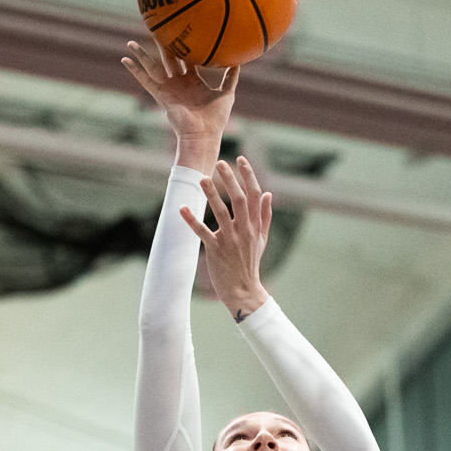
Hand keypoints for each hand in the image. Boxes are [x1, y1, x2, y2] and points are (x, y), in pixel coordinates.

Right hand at [122, 40, 237, 170]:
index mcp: (192, 81)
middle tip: (157, 28)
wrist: (204, 135)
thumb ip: (231, 77)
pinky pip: (145, 81)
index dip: (183, 46)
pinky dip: (135, 71)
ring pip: (153, 67)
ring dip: (141, 55)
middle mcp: (178, 83)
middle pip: (168, 59)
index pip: (186, 59)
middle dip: (162, 45)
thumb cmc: (216, 118)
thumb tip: (239, 60)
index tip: (179, 31)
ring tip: (130, 42)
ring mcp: (168, 89)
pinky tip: (124, 60)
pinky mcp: (161, 96)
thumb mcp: (226, 93)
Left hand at [182, 157, 272, 320]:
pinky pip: (202, 232)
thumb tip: (268, 194)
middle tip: (221, 162)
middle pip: (240, 199)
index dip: (248, 175)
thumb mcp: (262, 239)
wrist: (244, 291)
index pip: (255, 195)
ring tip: (203, 178)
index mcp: (256, 225)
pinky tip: (182, 208)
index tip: (240, 159)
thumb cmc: (250, 263)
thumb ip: (265, 215)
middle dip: (230, 180)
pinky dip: (192, 220)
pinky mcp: (216, 250)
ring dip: (212, 195)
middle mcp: (245, 230)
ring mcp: (230, 240)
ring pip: (221, 213)